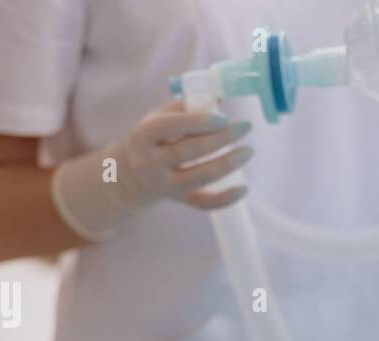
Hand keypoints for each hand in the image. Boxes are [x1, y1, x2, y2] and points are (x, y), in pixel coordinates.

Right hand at [51, 101, 253, 239]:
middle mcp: (150, 162)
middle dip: (221, 138)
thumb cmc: (152, 138)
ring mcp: (164, 185)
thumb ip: (186, 106)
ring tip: (249, 150)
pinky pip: (204, 203)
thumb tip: (220, 98)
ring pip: (199, 177)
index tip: (225, 117)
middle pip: (189, 151)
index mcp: (144, 136)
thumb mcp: (158, 118)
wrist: (129, 175)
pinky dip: (225, 199)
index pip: (171, 127)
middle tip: (245, 127)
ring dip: (228, 164)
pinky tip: (244, 188)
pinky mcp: (178, 200)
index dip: (199, 122)